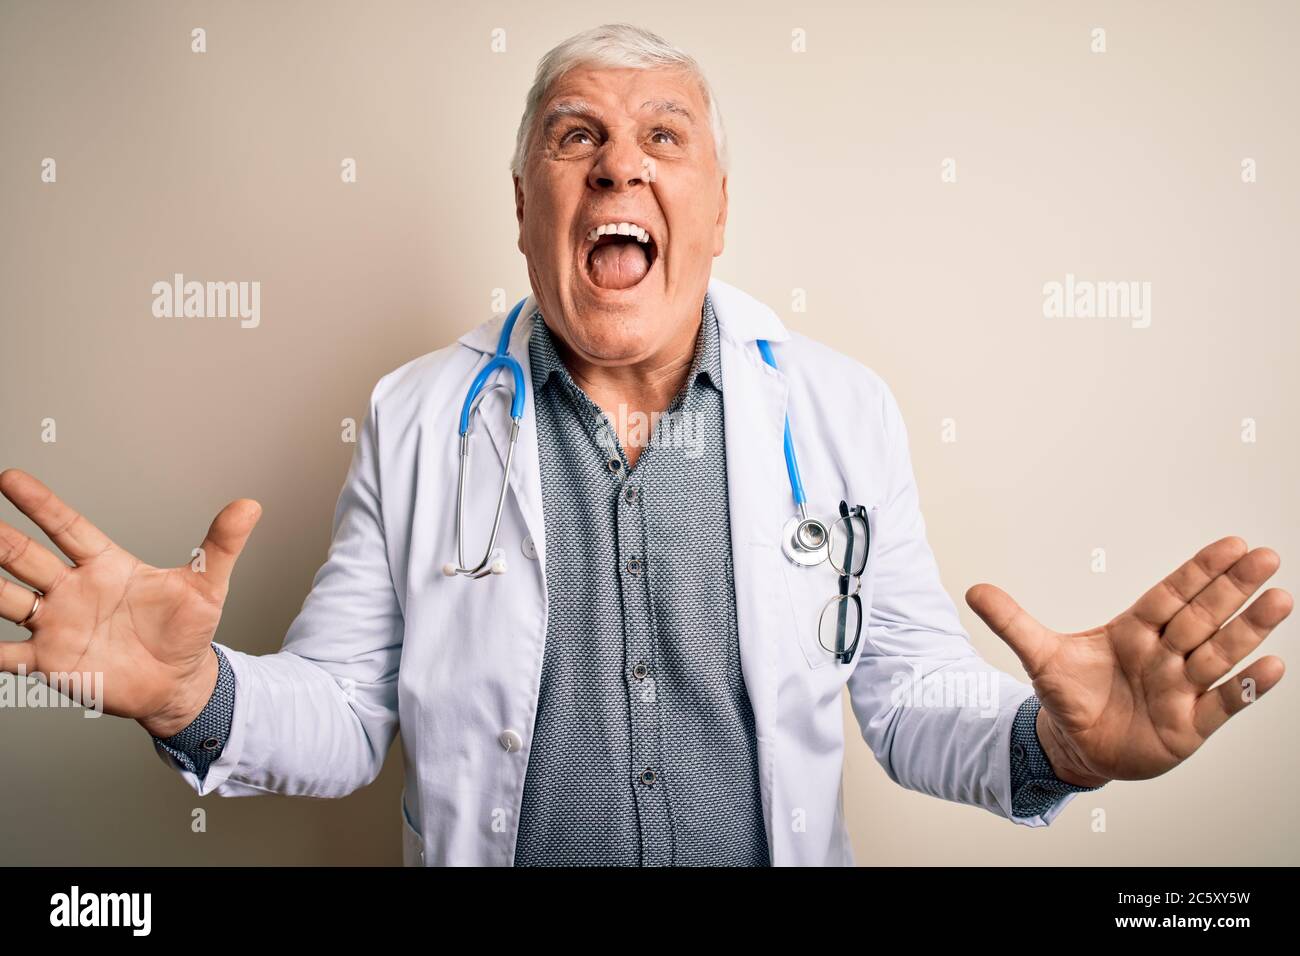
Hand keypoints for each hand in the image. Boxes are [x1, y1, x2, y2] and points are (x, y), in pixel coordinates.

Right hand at [0, 469, 260, 737]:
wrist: (178, 683)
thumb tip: (250, 504)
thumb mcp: (207, 586)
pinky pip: (5, 653)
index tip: (10, 479)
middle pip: (25, 556)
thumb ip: (221, 545)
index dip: (40, 504)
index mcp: (105, 565)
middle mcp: (72, 590)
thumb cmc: (187, 631)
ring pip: (5, 597)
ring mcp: (55, 624)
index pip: (66, 527)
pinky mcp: (49, 660)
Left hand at [966, 537, 1290, 786]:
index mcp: (1136, 630)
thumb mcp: (1039, 656)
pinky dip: (1247, 688)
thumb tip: (973, 590)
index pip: (1173, 594)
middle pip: (1204, 615)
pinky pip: (1224, 704)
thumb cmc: (1069, 695)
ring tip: (1280, 599)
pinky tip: (1271, 666)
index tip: (1231, 543)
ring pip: (1221, 653)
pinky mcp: (1191, 725)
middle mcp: (1167, 653)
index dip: (1200, 570)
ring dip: (1250, 629)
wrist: (1076, 744)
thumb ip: (1012, 623)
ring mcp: (1182, 688)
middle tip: (1267, 557)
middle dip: (1234, 588)